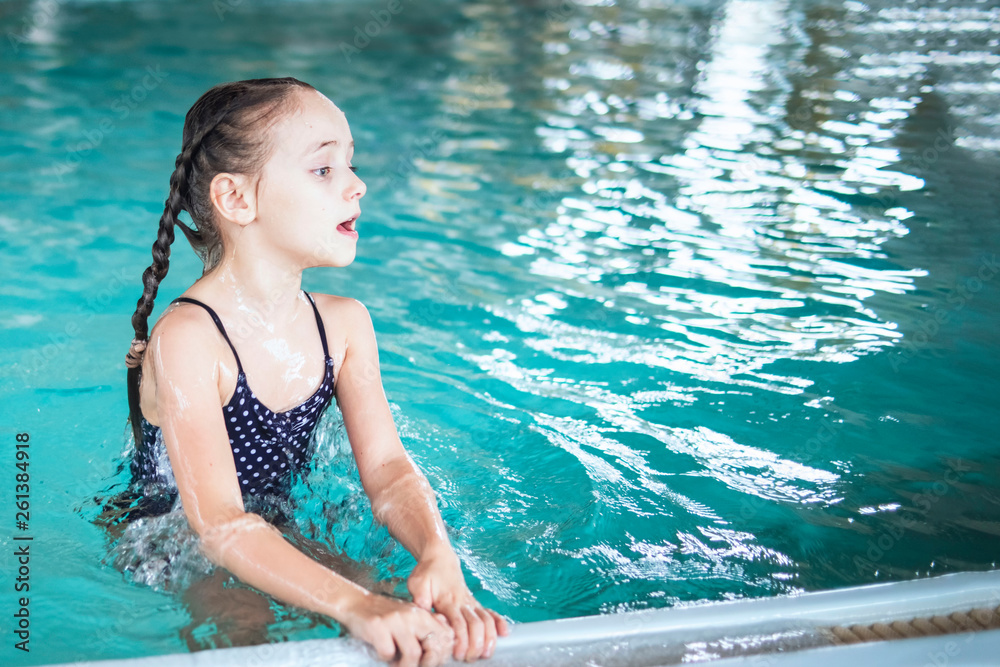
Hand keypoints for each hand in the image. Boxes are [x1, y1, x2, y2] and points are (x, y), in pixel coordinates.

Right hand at [340, 590, 454, 666]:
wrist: (357, 603)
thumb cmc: (386, 615)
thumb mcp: (410, 617)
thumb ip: (427, 626)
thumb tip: (448, 642)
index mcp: (422, 615)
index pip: (445, 637)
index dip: (442, 654)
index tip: (431, 661)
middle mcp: (411, 616)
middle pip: (433, 646)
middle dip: (427, 664)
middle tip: (416, 666)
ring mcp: (394, 621)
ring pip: (413, 653)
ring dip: (405, 666)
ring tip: (397, 664)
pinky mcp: (377, 627)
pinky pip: (388, 652)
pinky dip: (386, 658)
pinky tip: (383, 654)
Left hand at [408, 546, 509, 661]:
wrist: (439, 557)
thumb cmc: (427, 572)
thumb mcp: (417, 583)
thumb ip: (420, 597)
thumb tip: (422, 609)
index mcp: (448, 601)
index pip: (459, 623)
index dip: (461, 639)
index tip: (459, 654)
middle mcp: (462, 602)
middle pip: (476, 624)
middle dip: (476, 643)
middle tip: (471, 658)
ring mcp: (470, 602)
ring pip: (486, 619)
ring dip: (490, 637)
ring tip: (487, 653)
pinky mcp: (474, 602)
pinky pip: (490, 612)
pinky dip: (499, 622)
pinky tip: (504, 633)